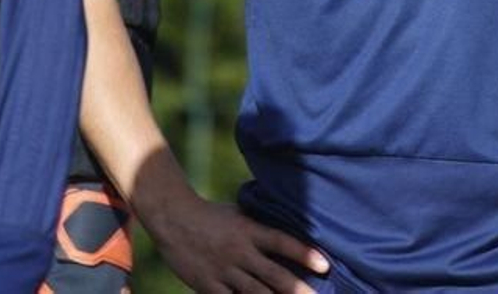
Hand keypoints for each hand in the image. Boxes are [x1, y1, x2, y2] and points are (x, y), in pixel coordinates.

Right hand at [145, 189, 328, 293]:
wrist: (173, 217)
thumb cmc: (211, 215)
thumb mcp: (239, 212)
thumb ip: (261, 223)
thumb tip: (288, 220)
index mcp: (249, 230)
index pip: (282, 242)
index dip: (304, 254)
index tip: (325, 266)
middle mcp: (240, 251)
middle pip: (274, 275)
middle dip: (297, 289)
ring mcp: (224, 270)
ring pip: (256, 293)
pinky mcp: (208, 286)